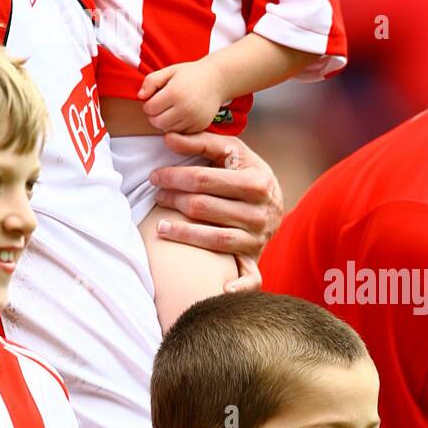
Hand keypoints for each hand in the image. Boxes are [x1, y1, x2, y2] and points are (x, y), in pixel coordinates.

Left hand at [138, 60, 226, 133]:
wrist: (217, 79)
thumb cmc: (190, 74)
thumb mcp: (169, 71)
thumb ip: (151, 81)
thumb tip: (140, 96)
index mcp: (174, 93)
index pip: (150, 109)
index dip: (148, 104)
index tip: (154, 99)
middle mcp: (185, 108)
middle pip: (157, 122)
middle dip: (155, 115)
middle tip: (160, 106)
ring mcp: (194, 119)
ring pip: (168, 130)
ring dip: (165, 122)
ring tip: (170, 110)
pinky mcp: (201, 126)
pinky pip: (181, 133)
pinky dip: (177, 127)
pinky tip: (180, 115)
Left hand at [150, 132, 282, 277]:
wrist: (273, 200)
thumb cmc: (244, 172)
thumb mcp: (230, 151)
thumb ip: (201, 142)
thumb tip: (167, 138)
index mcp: (256, 182)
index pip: (205, 180)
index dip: (175, 176)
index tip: (155, 176)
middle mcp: (261, 212)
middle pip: (205, 208)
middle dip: (174, 200)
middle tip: (156, 195)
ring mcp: (259, 238)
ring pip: (215, 239)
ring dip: (183, 234)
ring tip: (159, 226)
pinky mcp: (255, 258)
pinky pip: (250, 278)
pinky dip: (238, 287)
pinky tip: (221, 289)